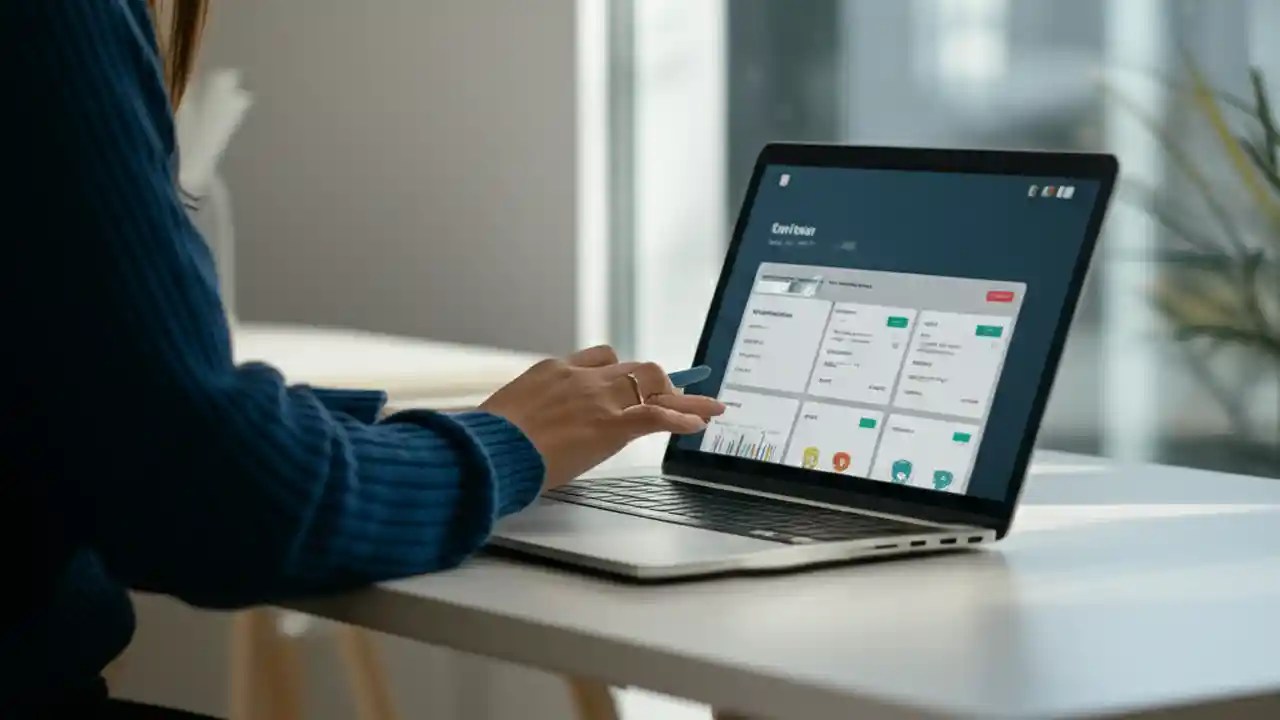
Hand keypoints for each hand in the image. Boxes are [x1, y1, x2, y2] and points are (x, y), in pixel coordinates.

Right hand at [480, 345, 725, 488]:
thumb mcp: (506, 417)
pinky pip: (657, 414)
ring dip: (682, 396)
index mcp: (552, 371)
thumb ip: (529, 415)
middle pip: (632, 367)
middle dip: (656, 381)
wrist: (489, 451)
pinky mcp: (611, 424)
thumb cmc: (489, 443)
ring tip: (706, 408)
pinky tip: (699, 423)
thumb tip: (528, 433)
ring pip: (652, 383)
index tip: (632, 378)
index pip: (599, 358)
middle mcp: (580, 377)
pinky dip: (683, 417)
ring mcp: (598, 398)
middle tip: (674, 395)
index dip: (621, 371)